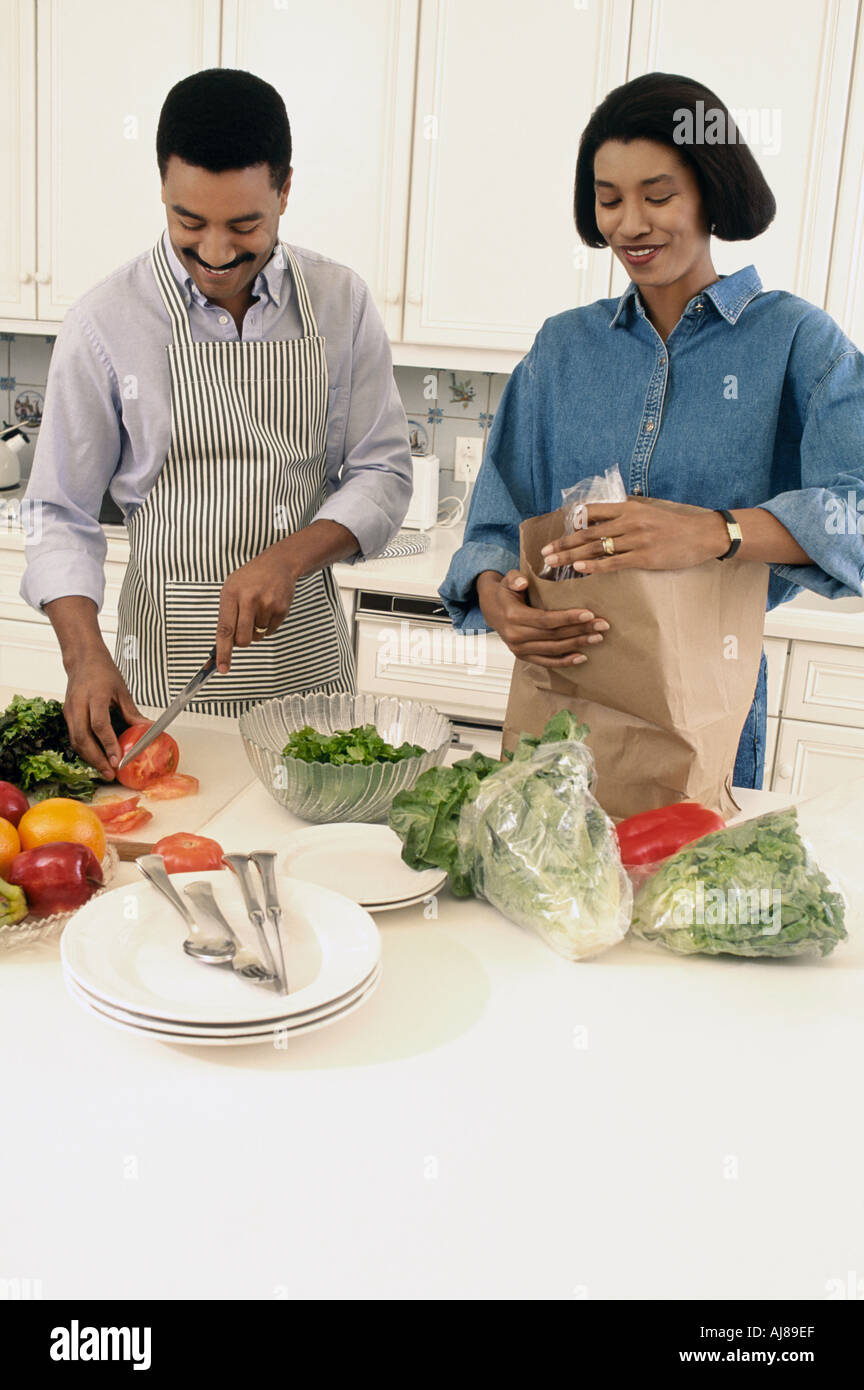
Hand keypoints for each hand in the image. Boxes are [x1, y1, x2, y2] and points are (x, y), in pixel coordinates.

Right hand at [63, 650, 145, 780]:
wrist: (82, 659)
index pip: (100, 724)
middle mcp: (79, 704)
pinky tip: (96, 758)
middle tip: (110, 773)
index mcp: (96, 695)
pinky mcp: (66, 715)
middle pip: (83, 738)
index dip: (108, 744)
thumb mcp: (122, 690)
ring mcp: (70, 710)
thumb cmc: (102, 671)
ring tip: (105, 770)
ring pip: (75, 741)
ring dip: (89, 758)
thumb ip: (132, 713)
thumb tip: (147, 730)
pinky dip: (84, 750)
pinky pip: (73, 737)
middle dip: (97, 759)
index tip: (117, 759)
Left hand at [215, 542, 297, 672]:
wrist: (278, 564)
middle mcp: (249, 599)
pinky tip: (268, 609)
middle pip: (243, 639)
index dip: (223, 652)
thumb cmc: (250, 579)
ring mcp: (267, 604)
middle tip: (243, 632)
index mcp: (231, 593)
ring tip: (258, 609)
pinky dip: (267, 626)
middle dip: (242, 642)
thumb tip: (226, 644)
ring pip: (257, 636)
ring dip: (256, 630)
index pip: (225, 629)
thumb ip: (227, 615)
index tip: (222, 668)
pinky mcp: (281, 609)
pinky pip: (270, 632)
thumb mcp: (232, 589)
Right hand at [476, 569, 609, 667]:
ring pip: (553, 649)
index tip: (589, 614)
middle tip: (602, 626)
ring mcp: (519, 649)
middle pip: (554, 636)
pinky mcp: (523, 656)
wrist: (490, 609)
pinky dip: (564, 662)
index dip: (568, 618)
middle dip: (580, 631)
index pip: (546, 620)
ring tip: (598, 638)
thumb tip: (523, 582)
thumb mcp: (507, 580)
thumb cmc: (505, 592)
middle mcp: (515, 636)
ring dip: (577, 645)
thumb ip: (514, 578)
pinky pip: (546, 662)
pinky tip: (582, 657)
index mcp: (513, 617)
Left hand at [540, 497, 730, 574]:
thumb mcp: (648, 513)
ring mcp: (636, 540)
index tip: (555, 533)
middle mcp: (629, 521)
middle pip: (587, 532)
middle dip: (563, 544)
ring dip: (571, 556)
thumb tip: (600, 523)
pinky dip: (594, 566)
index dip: (571, 523)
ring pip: (596, 548)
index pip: (591, 512)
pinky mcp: (644, 557)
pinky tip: (579, 569)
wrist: (702, 535)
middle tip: (544, 553)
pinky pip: (613, 563)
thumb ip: (624, 517)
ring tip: (553, 563)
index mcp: (628, 508)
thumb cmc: (674, 526)